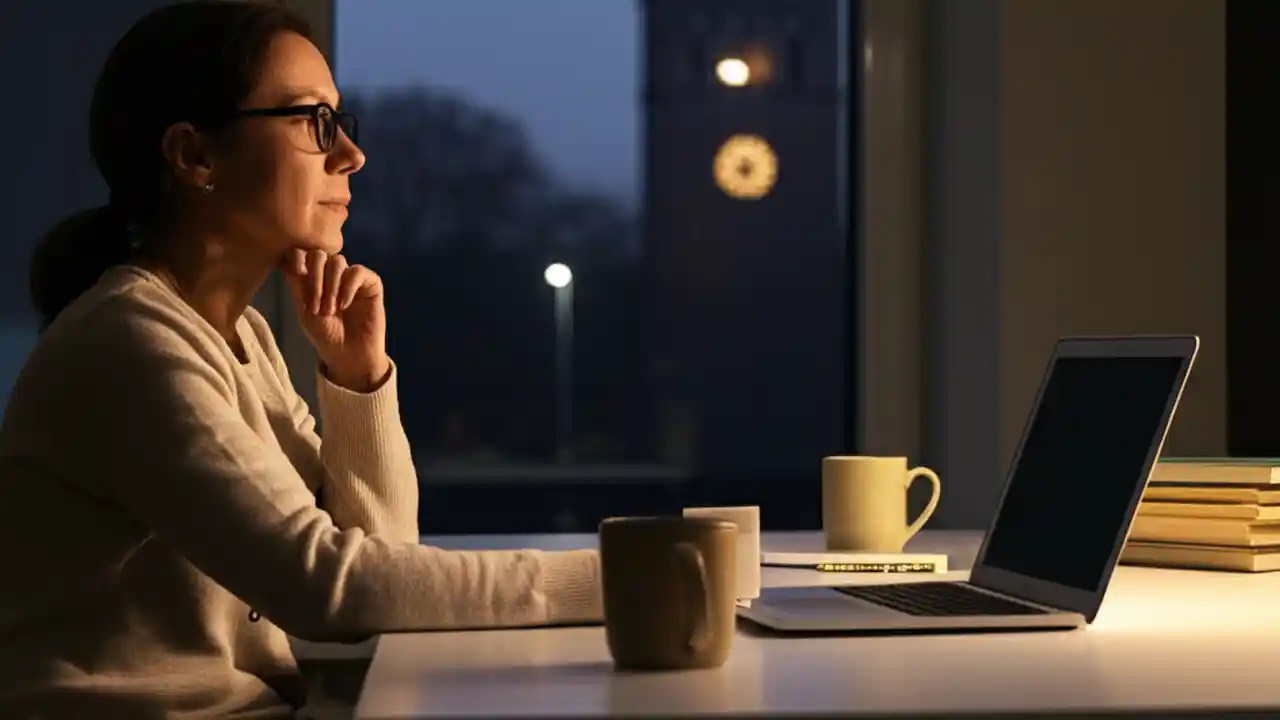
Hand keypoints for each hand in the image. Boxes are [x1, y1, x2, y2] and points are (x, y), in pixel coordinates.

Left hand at [280, 248, 389, 391]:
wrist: (349, 354)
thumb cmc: (326, 336)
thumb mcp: (305, 311)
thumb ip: (299, 285)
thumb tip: (289, 259)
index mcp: (312, 278)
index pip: (302, 253)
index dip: (298, 256)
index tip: (298, 271)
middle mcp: (331, 274)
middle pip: (319, 254)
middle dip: (315, 278)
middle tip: (317, 306)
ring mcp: (351, 277)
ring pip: (337, 261)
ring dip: (331, 285)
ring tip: (331, 310)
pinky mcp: (370, 283)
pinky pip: (357, 272)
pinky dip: (348, 287)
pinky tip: (345, 305)